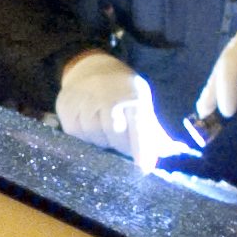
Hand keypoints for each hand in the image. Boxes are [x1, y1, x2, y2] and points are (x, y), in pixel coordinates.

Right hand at [54, 50, 173, 169]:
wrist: (91, 68)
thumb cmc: (123, 93)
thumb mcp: (141, 103)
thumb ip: (152, 130)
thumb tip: (171, 151)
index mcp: (134, 95)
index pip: (139, 125)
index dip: (142, 148)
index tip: (144, 169)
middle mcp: (108, 94)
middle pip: (114, 134)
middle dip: (120, 144)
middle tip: (122, 143)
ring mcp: (84, 97)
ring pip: (93, 135)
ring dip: (100, 140)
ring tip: (104, 131)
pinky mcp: (66, 104)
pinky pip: (74, 133)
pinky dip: (83, 136)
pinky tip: (88, 127)